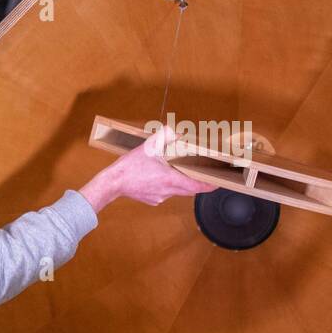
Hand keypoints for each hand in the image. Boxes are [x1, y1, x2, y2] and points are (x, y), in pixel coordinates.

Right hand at [79, 126, 215, 212]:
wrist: (113, 182)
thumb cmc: (130, 166)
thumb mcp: (148, 147)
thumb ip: (164, 137)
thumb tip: (176, 131)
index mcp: (170, 179)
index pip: (197, 186)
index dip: (209, 185)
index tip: (218, 182)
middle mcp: (168, 191)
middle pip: (190, 190)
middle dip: (197, 182)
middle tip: (203, 174)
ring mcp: (160, 197)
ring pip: (177, 191)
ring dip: (180, 182)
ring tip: (176, 171)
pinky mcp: (153, 200)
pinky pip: (166, 193)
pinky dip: (167, 185)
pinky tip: (158, 177)